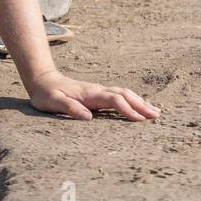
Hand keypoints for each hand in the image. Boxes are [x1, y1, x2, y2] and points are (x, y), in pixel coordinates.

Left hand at [28, 71, 160, 121]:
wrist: (42, 80)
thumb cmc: (46, 94)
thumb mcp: (52, 102)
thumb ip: (69, 108)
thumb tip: (88, 118)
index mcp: (89, 94)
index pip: (114, 100)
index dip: (127, 109)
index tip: (139, 120)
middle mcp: (97, 90)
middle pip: (125, 95)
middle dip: (141, 105)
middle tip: (157, 116)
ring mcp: (98, 91)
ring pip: (124, 94)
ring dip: (140, 102)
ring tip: (154, 112)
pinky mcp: (97, 94)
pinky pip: (119, 96)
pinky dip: (132, 100)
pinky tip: (139, 107)